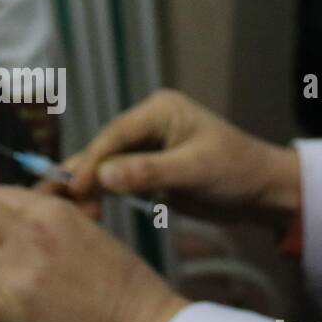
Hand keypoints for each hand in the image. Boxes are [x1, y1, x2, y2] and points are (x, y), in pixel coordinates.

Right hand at [63, 88, 300, 225]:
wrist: (263, 192)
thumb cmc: (237, 172)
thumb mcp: (195, 171)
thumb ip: (148, 172)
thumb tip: (102, 176)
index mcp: (159, 111)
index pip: (115, 134)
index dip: (92, 160)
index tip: (74, 186)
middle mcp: (148, 125)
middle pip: (104, 150)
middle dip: (83, 175)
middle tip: (59, 201)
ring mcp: (146, 148)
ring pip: (106, 167)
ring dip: (88, 188)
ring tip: (69, 210)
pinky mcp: (147, 170)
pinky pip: (117, 181)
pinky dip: (101, 195)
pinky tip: (86, 210)